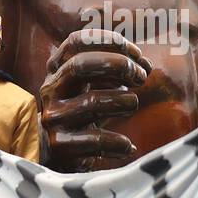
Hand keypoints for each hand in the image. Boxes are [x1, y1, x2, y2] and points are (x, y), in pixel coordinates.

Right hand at [39, 29, 151, 171]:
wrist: (60, 156)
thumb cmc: (84, 113)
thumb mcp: (93, 84)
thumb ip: (115, 70)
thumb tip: (146, 65)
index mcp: (58, 69)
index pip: (77, 42)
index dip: (110, 42)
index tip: (136, 54)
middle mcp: (51, 89)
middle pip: (80, 65)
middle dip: (118, 65)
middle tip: (142, 76)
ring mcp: (53, 117)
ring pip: (91, 101)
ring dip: (124, 101)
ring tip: (133, 105)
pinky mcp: (59, 145)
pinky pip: (95, 140)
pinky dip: (118, 142)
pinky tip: (128, 146)